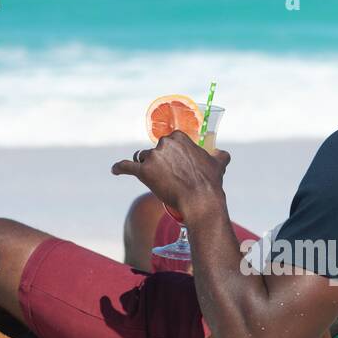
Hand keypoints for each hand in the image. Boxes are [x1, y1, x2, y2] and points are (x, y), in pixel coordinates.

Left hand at [112, 130, 230, 222]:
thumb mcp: (218, 163)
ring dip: (146, 167)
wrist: (200, 200)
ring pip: (142, 159)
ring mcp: (152, 157)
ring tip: (154, 180)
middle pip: (155, 150)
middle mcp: (164, 143)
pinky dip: (119, 168)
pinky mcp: (143, 172)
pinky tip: (115, 170)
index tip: (174, 162)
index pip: (169, 141)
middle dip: (159, 161)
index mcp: (179, 137)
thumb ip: (219, 154)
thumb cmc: (209, 182)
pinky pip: (126, 166)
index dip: (171, 153)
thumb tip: (223, 153)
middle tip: (168, 176)